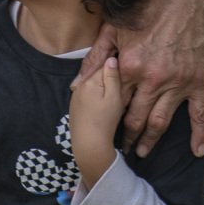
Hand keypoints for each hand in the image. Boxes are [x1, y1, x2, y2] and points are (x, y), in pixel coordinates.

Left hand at [68, 55, 125, 188]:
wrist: (88, 145)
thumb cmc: (104, 121)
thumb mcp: (114, 98)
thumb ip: (112, 77)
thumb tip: (111, 58)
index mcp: (90, 79)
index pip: (105, 64)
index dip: (118, 65)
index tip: (128, 66)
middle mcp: (80, 83)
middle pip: (98, 72)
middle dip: (109, 74)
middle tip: (122, 82)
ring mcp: (76, 94)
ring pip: (94, 83)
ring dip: (103, 84)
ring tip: (113, 93)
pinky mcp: (76, 105)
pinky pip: (89, 92)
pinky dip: (97, 93)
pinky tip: (104, 103)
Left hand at [80, 0, 203, 157]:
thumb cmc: (152, 5)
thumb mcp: (117, 25)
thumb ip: (96, 55)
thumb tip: (76, 82)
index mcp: (129, 66)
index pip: (114, 101)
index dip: (107, 118)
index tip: (101, 130)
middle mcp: (152, 80)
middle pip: (135, 118)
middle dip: (126, 136)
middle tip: (121, 150)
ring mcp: (176, 83)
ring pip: (161, 122)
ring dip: (150, 140)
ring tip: (142, 152)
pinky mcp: (197, 82)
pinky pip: (199, 114)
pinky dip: (199, 135)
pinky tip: (196, 152)